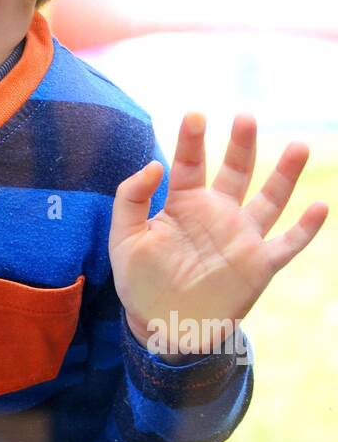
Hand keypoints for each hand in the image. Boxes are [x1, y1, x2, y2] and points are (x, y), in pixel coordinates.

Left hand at [109, 112, 328, 355]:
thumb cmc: (141, 281)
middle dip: (242, 145)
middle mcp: (217, 214)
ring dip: (284, 175)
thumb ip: (130, 199)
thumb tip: (154, 165)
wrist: (160, 327)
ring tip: (298, 146)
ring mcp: (241, 238)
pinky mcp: (258, 266)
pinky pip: (288, 244)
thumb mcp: (123, 239)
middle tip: (246, 117)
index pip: (191, 164)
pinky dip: (305, 228)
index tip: (196, 115)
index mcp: (184, 204)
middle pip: (235, 172)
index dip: (193, 139)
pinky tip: (319, 206)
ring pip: (269, 200)